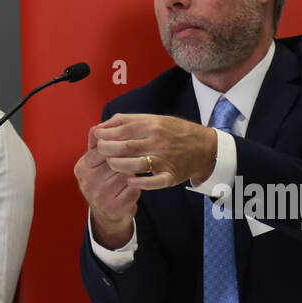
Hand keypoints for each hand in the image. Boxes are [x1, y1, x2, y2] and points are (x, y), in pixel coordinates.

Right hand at [74, 125, 140, 248]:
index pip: (102, 149)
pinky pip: (133, 188)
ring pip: (126, 173)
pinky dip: (138, 185)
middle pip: (115, 161)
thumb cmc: (102, 182)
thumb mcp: (94, 164)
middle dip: (126, 159)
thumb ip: (95, 145)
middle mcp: (87, 183)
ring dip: (133, 171)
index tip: (126, 144)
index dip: (117, 146)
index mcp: (81, 168)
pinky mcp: (114, 207)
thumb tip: (96, 127)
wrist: (107, 214)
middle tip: (133, 158)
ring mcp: (100, 196)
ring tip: (133, 172)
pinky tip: (135, 185)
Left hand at [93, 113, 217, 189]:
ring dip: (119, 166)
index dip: (105, 135)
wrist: (204, 146)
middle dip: (107, 151)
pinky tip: (130, 181)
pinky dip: (140, 183)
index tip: (97, 138)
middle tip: (100, 152)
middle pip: (125, 147)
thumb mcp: (153, 119)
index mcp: (152, 125)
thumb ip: (127, 120)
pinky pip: (154, 182)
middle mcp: (158, 141)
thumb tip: (103, 125)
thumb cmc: (173, 131)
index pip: (121, 130)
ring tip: (112, 164)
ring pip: (135, 165)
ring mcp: (166, 159)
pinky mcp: (172, 175)